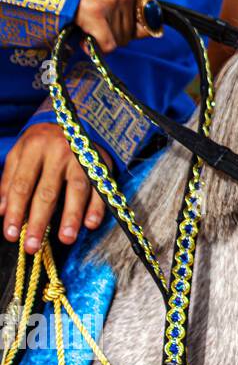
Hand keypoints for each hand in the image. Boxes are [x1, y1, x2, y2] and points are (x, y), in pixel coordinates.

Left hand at [0, 123, 107, 252]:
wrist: (78, 118)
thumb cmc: (43, 142)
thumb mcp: (21, 153)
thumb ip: (10, 180)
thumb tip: (3, 211)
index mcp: (34, 149)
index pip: (22, 185)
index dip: (16, 211)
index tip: (11, 234)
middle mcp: (59, 153)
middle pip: (48, 192)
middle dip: (39, 221)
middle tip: (32, 245)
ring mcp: (82, 158)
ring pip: (76, 190)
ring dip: (71, 217)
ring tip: (65, 239)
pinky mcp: (102, 164)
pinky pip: (100, 188)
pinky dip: (97, 207)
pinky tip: (91, 224)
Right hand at [75, 0, 150, 53]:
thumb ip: (133, 8)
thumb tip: (152, 33)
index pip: (150, 21)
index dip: (131, 27)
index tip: (113, 22)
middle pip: (133, 33)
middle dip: (114, 33)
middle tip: (95, 21)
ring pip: (120, 40)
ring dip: (103, 37)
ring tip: (86, 22)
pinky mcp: (95, 10)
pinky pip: (108, 44)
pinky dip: (95, 46)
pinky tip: (84, 38)